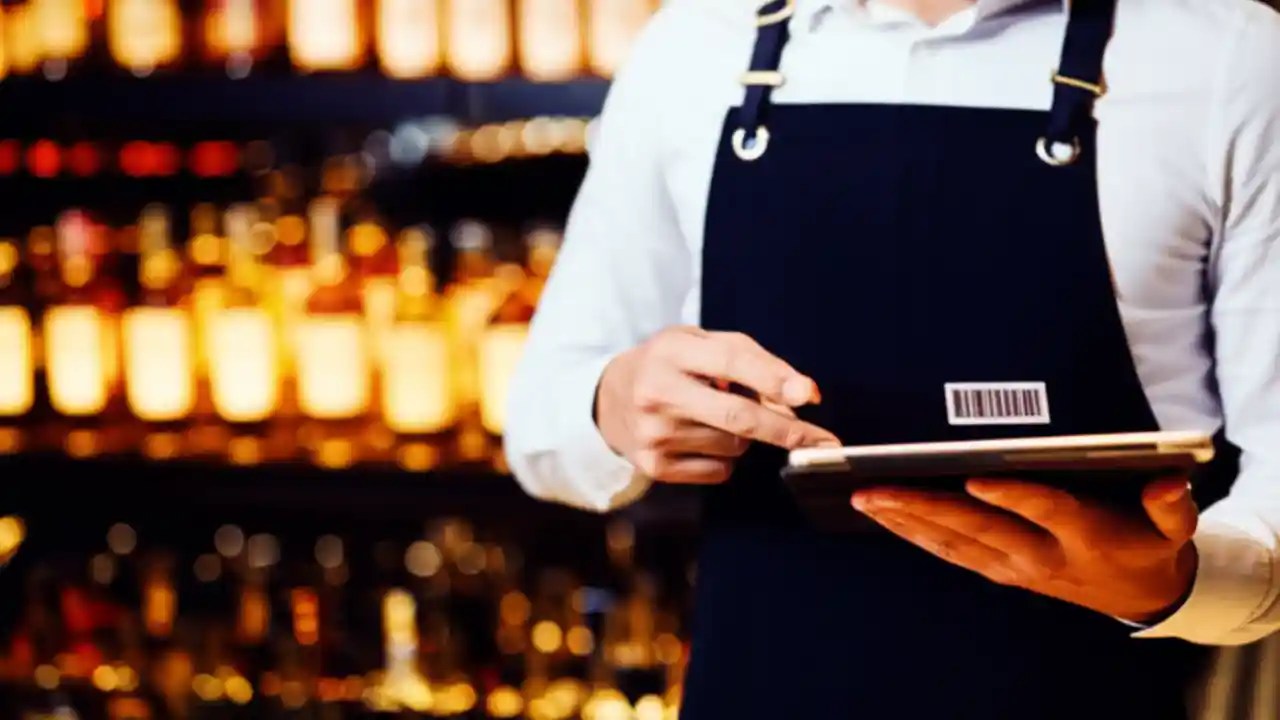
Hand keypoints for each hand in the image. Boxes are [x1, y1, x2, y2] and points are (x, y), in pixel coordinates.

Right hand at [596, 326, 838, 483]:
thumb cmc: (671, 366)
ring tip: (714, 415)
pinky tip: (701, 438)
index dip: (773, 379)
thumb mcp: (702, 345)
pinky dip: (725, 458)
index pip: (730, 362)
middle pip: (737, 418)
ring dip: (743, 435)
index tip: (809, 394)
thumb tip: (803, 396)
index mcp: (670, 351)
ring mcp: (653, 434)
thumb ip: (752, 361)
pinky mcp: (654, 466)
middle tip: (824, 440)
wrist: (608, 399)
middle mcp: (657, 393)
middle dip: (786, 429)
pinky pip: (719, 471)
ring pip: (734, 445)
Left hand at [852, 477, 1198, 623]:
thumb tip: (1169, 480)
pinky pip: (949, 553)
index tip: (976, 477)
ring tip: (864, 498)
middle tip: (876, 488)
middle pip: (977, 527)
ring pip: (952, 543)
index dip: (1011, 496)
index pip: (1043, 510)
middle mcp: (1040, 554)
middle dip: (923, 507)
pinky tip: (884, 516)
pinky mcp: (999, 571)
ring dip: (905, 521)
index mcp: (1083, 534)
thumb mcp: (1174, 528)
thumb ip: (1171, 505)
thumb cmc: (1150, 545)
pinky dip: (914, 535)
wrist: (1142, 596)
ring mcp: (1014, 567)